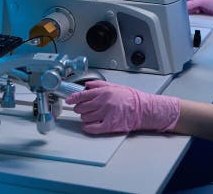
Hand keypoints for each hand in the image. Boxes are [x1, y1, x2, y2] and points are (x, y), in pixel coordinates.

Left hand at [65, 80, 179, 134]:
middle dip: (80, 108)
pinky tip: (88, 125)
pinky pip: (92, 128)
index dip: (73, 98)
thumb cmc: (131, 98)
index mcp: (104, 92)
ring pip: (85, 117)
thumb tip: (87, 85)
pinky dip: (87, 127)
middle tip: (82, 108)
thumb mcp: (115, 86)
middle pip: (82, 107)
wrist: (143, 109)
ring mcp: (105, 114)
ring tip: (90, 115)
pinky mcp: (109, 126)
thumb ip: (99, 85)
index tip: (68, 100)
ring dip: (85, 117)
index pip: (82, 95)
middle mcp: (103, 103)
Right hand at [186, 0, 212, 19]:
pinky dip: (195, 13)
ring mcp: (204, 5)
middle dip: (187, 6)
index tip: (178, 4)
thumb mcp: (203, 1)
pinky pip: (197, 12)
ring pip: (193, 8)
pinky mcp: (206, 11)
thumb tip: (184, 6)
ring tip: (191, 12)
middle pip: (190, 2)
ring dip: (191, 10)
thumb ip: (192, 3)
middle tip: (184, 10)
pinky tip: (195, 14)